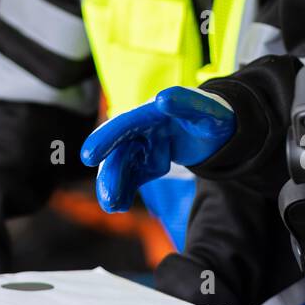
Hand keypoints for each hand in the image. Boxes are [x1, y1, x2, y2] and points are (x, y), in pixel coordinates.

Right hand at [80, 86, 234, 212]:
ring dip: (114, 184)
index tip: (88, 156)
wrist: (216, 131)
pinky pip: (131, 177)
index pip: (127, 124)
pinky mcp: (145, 163)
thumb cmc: (213, 116)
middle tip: (107, 197)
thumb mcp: (209, 111)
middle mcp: (141, 128)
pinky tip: (121, 205)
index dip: (108, 138)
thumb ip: (188, 103)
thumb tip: (163, 99)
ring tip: (113, 205)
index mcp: (153, 112)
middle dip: (110, 173)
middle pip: (120, 149)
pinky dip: (125, 190)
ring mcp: (142, 146)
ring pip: (122, 165)